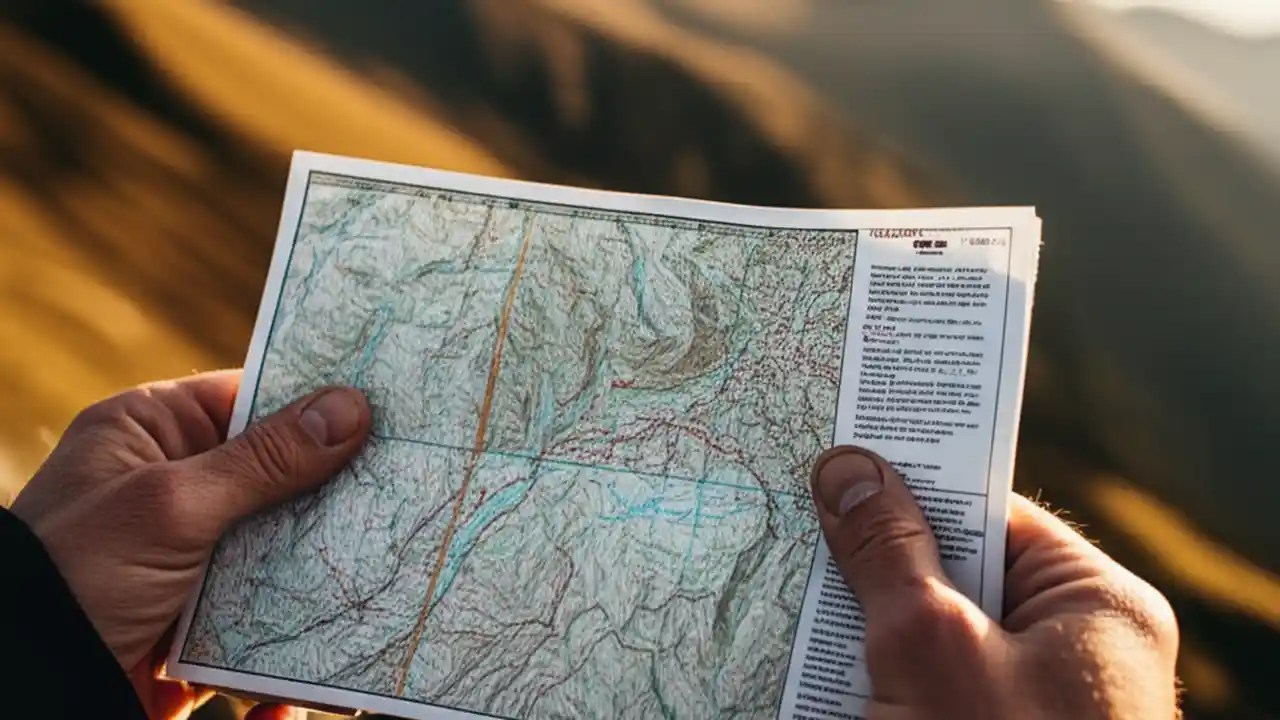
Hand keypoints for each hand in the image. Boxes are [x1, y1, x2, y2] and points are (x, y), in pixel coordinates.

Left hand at [11, 371, 370, 718]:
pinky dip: (295, 628)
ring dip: (322, 566)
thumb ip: (264, 460)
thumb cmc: (75, 573)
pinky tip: (327, 639)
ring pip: (282, 545)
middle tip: (407, 484)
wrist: (28, 687)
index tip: (387, 403)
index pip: (250, 398)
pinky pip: (267, 609)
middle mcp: (172, 485)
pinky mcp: (200, 615)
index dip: (315, 401)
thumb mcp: (172, 505)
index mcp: (150, 433)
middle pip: (279, 475)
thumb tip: (351, 407)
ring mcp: (188, 554)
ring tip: (385, 565)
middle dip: (332, 492)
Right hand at [809, 446, 1178, 719]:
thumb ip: (886, 553)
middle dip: (878, 566)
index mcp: (1095, 607)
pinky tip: (826, 679)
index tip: (843, 460)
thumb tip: (850, 469)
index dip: (916, 485)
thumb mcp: (930, 647)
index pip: (993, 513)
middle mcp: (1076, 653)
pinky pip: (929, 690)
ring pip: (934, 638)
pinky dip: (877, 682)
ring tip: (799, 611)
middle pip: (958, 575)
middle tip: (803, 537)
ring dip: (867, 631)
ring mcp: (1036, 707)